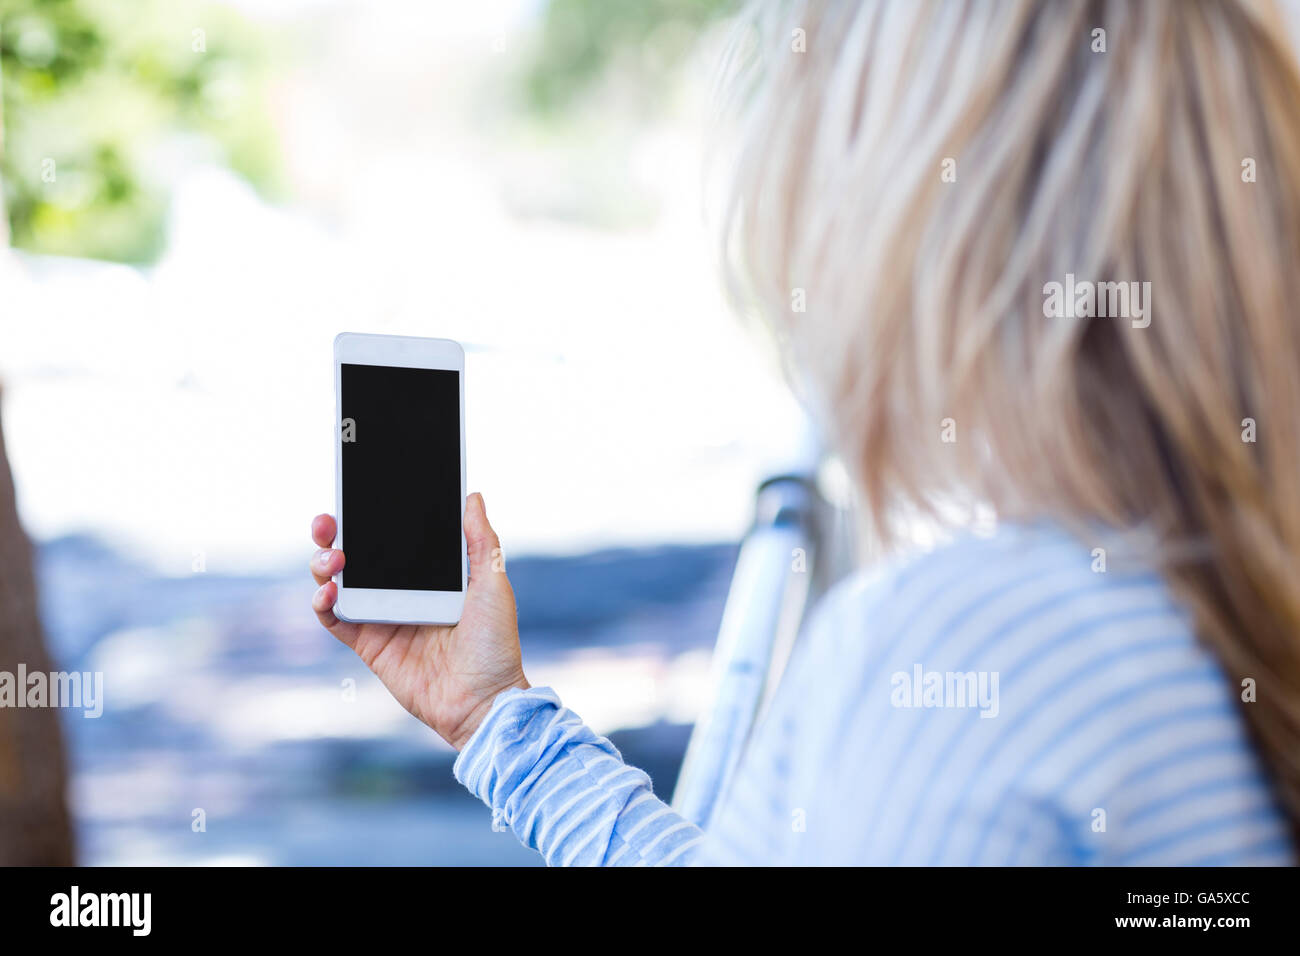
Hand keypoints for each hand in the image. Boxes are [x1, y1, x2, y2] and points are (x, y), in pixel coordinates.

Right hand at [309, 493, 528, 749]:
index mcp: (430, 574)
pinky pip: (334, 620)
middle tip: (327, 522)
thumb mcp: (492, 584)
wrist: (484, 700)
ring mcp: (383, 617)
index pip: (392, 538)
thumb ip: (480, 540)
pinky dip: (322, 603)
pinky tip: (328, 591)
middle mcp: (402, 592)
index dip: (370, 517)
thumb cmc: (496, 644)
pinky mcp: (369, 645)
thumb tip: (472, 496)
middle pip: (356, 555)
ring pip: (338, 582)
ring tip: (334, 559)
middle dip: (333, 533)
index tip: (356, 494)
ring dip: (324, 563)